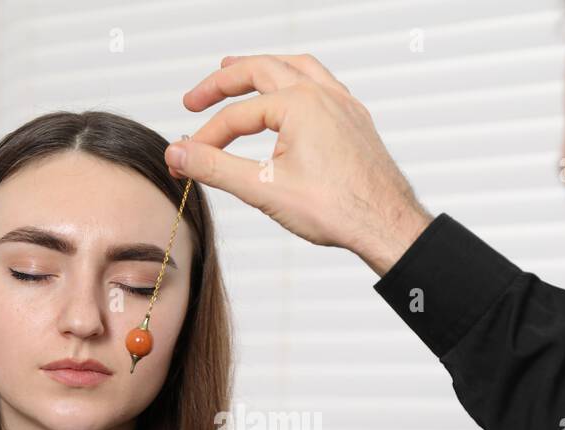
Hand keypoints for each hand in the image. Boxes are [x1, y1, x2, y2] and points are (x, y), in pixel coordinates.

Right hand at [168, 54, 433, 275]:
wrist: (387, 226)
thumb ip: (214, 167)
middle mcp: (322, 94)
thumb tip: (177, 152)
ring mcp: (342, 104)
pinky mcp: (355, 120)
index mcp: (298, 103)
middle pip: (260, 72)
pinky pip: (321, 85)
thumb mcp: (263, 189)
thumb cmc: (338, 209)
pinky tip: (290, 96)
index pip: (236, 116)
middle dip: (223, 84)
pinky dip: (295, 82)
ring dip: (262, 70)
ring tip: (237, 71)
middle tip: (194, 100)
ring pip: (294, 68)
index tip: (186, 159)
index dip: (205, 138)